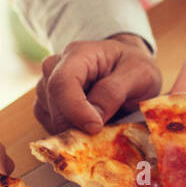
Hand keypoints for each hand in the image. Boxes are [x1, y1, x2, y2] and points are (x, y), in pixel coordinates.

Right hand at [34, 34, 161, 133]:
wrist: (128, 67)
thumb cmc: (134, 67)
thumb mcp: (139, 73)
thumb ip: (113, 92)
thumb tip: (92, 121)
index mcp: (77, 54)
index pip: (62, 83)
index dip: (75, 110)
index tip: (96, 128)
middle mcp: (54, 68)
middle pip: (55, 105)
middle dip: (79, 125)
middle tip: (108, 128)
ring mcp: (47, 87)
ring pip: (52, 119)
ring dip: (77, 129)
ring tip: (104, 118)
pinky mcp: (46, 106)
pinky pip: (52, 127)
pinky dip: (72, 132)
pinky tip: (91, 122)